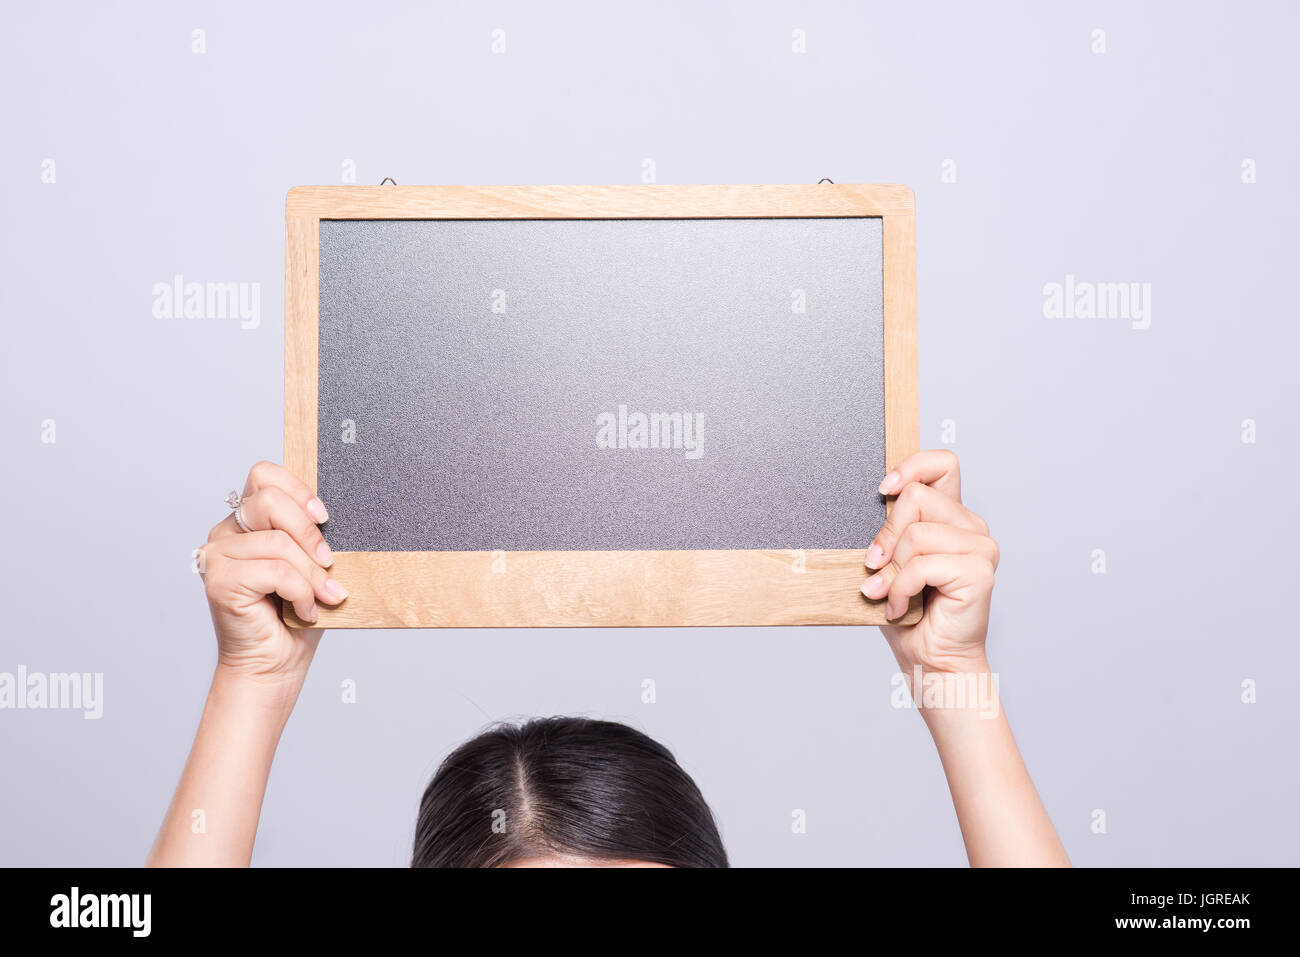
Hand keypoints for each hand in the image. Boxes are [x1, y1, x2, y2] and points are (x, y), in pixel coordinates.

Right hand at [196, 461, 344, 688]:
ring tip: (326, 597)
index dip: (297, 489)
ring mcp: (217, 555)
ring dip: (312, 574)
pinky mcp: (218, 580)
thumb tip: (335, 516)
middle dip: (309, 532)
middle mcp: (226, 532)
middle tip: (329, 561)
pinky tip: (306, 611)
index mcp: (247, 520)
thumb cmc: (296, 615)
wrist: (276, 664)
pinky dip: (301, 592)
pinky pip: (275, 571)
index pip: (263, 475)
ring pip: (277, 543)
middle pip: (269, 500)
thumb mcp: (313, 565)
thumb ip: (314, 535)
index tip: (324, 516)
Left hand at [861, 451, 998, 674]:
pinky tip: (900, 607)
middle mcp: (971, 527)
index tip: (884, 491)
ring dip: (890, 571)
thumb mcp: (888, 562)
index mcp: (951, 518)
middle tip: (875, 570)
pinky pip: (921, 564)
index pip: (943, 464)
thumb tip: (874, 502)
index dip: (911, 467)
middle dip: (885, 537)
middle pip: (916, 498)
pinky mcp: (980, 572)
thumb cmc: (908, 613)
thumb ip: (889, 531)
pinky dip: (900, 588)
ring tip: (887, 595)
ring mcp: (980, 548)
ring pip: (915, 533)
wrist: (929, 660)